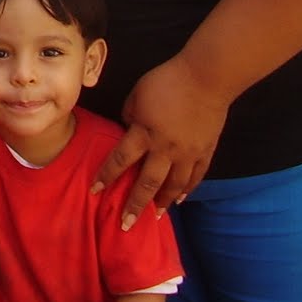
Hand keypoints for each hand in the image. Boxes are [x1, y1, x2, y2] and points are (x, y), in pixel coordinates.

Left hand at [91, 54, 229, 226]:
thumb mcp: (137, 94)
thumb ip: (130, 116)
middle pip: (147, 183)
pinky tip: (179, 199)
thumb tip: (129, 130)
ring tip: (154, 217)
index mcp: (145, 133)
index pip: (120, 160)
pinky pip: (196, 177)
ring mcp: (188, 153)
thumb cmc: (167, 80)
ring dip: (162, 203)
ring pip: (174, 186)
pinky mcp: (206, 151)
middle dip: (135, 206)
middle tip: (125, 225)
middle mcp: (166, 149)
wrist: (207, 76)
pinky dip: (187, 190)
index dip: (106, 176)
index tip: (95, 191)